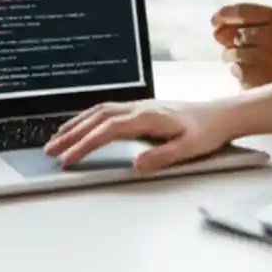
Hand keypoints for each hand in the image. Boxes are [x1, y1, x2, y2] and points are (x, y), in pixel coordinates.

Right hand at [43, 100, 234, 172]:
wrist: (221, 115)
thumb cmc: (207, 131)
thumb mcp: (189, 149)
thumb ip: (162, 157)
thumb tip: (136, 165)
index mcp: (147, 116)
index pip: (107, 130)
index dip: (85, 144)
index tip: (68, 159)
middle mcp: (139, 108)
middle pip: (96, 118)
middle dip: (70, 134)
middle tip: (50, 149)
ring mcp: (138, 106)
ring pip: (99, 111)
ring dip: (76, 123)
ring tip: (57, 137)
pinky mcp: (140, 109)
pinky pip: (107, 110)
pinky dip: (89, 117)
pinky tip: (82, 125)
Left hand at [212, 3, 271, 87]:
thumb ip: (258, 19)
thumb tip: (217, 28)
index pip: (242, 10)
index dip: (224, 14)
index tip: (215, 20)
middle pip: (235, 35)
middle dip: (229, 40)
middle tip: (234, 46)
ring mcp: (266, 57)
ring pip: (233, 54)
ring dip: (233, 57)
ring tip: (247, 59)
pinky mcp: (261, 77)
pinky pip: (238, 71)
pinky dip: (239, 71)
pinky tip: (250, 71)